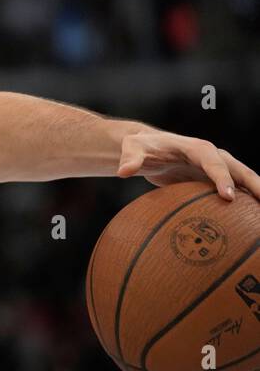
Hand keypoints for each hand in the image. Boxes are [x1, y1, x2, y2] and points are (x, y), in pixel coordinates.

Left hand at [117, 131, 259, 199]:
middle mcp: (213, 157)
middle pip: (240, 170)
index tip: (228, 197)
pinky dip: (246, 203)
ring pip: (243, 181)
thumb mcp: (132, 149)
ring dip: (257, 194)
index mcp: (197, 149)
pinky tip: (253, 222)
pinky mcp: (215, 180)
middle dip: (255, 185)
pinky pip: (235, 190)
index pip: (214, 163)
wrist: (148, 148)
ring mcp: (217, 169)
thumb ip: (130, 158)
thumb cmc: (140, 147)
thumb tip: (123, 171)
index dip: (222, 178)